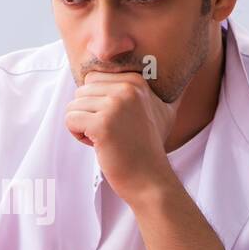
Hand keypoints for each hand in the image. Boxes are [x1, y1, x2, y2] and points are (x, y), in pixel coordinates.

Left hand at [64, 71, 179, 203]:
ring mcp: (115, 106)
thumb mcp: (161, 110)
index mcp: (137, 81)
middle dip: (88, 113)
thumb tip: (178, 70)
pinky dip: (78, 134)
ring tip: (105, 139)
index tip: (116, 120)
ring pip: (73, 105)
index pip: (93, 78)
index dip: (97, 102)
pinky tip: (97, 145)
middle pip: (81, 91)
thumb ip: (152, 89)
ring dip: (82, 125)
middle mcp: (127, 89)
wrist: (150, 179)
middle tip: (109, 132)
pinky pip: (70, 119)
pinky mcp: (102, 124)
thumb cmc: (148, 148)